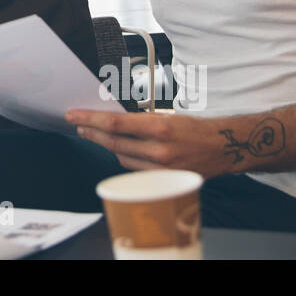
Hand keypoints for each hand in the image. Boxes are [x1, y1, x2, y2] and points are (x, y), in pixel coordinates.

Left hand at [65, 108, 235, 178]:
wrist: (222, 149)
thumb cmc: (195, 129)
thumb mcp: (168, 116)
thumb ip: (141, 120)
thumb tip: (113, 119)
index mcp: (160, 128)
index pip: (115, 123)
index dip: (90, 119)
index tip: (74, 115)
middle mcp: (159, 150)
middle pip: (113, 142)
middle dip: (91, 132)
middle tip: (77, 124)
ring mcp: (160, 169)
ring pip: (120, 156)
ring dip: (106, 144)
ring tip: (95, 133)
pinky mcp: (162, 180)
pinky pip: (133, 168)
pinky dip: (124, 157)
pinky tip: (120, 148)